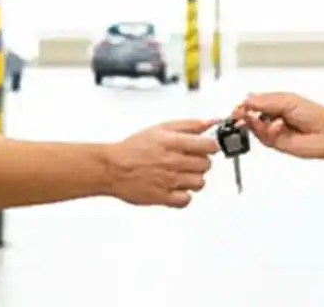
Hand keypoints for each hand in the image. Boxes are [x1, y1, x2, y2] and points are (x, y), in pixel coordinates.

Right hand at [105, 118, 219, 207]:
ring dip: (193, 179)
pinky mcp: (163, 197)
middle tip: (189, 161)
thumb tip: (210, 122)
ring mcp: (170, 181)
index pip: (209, 146)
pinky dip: (184, 195)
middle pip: (206, 165)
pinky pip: (186, 200)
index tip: (206, 148)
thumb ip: (189, 125)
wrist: (112, 167)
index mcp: (174, 143)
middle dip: (200, 162)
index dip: (210, 147)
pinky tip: (176, 188)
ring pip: (199, 183)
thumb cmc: (134, 148)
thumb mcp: (161, 128)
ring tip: (182, 175)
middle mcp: (174, 162)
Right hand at [231, 92, 323, 159]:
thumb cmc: (314, 115)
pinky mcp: (275, 143)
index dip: (246, 104)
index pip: (255, 102)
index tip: (240, 106)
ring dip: (252, 123)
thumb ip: (266, 101)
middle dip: (244, 114)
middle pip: (251, 115)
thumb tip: (249, 99)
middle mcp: (274, 116)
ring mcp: (273, 130)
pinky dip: (263, 132)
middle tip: (239, 114)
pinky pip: (262, 137)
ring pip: (254, 127)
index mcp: (277, 103)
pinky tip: (270, 127)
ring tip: (254, 118)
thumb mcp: (288, 101)